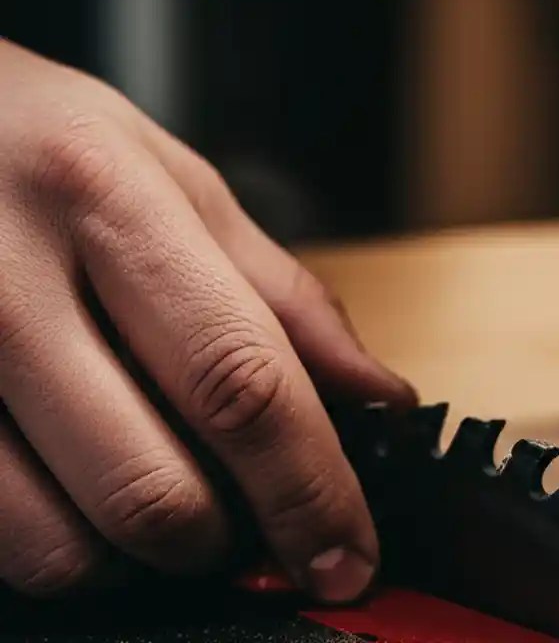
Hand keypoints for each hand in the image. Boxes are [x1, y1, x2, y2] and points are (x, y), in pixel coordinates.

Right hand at [0, 41, 415, 600]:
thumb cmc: (28, 142)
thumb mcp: (166, 176)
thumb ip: (280, 293)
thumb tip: (378, 395)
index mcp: (100, 199)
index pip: (238, 377)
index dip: (309, 489)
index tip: (349, 553)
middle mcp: (0, 278)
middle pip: (151, 484)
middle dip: (228, 540)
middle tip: (252, 529)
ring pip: (60, 543)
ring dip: (140, 559)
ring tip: (157, 500)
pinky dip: (59, 547)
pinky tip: (78, 495)